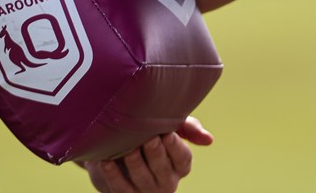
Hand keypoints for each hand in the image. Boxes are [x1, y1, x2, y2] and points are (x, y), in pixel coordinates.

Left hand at [79, 117, 213, 192]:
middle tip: (148, 138)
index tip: (167, 133)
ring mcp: (146, 192)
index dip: (176, 147)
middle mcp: (167, 182)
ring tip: (128, 148)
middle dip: (155, 154)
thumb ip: (189, 129)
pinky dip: (112, 175)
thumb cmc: (149, 133)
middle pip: (162, 169)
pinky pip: (120, 188)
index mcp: (180, 166)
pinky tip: (106, 161)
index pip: (183, 159)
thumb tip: (209, 139)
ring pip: (141, 179)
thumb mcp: (171, 128)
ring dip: (134, 163)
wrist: (116, 148)